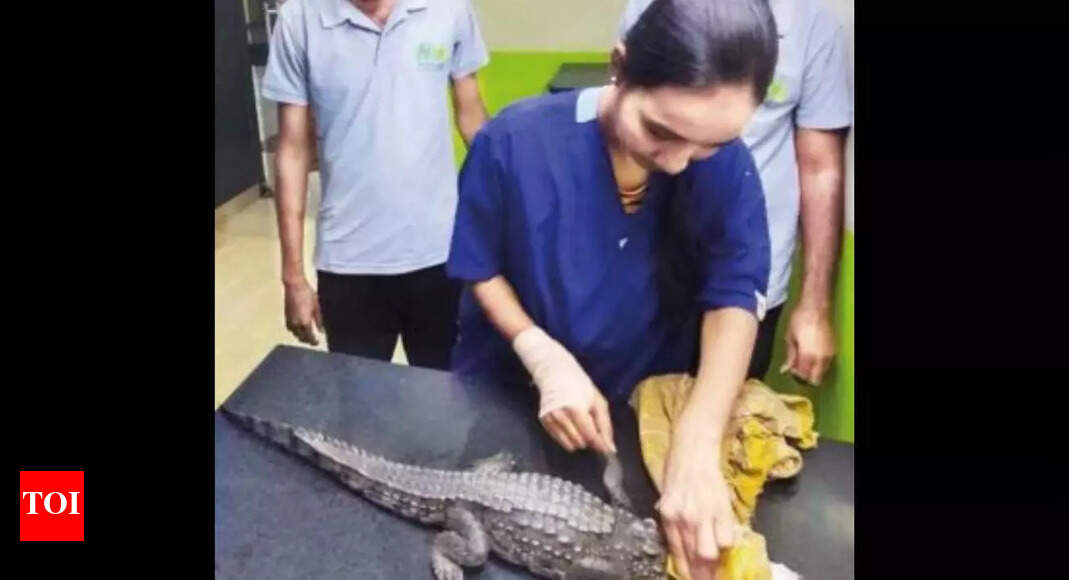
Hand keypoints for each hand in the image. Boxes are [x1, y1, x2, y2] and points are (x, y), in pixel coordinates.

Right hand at [283, 278, 323, 345]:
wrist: (294, 285)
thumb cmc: (307, 294)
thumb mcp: (316, 307)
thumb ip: (318, 320)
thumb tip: (321, 331)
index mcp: (305, 322)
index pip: (309, 337)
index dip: (313, 341)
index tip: (317, 343)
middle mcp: (296, 324)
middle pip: (301, 337)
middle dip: (307, 340)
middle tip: (312, 339)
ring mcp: (289, 320)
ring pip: (295, 334)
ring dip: (300, 336)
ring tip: (306, 334)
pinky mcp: (286, 316)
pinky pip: (290, 328)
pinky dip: (295, 330)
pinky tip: (299, 327)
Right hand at [511, 326, 615, 453]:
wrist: (554, 372)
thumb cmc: (580, 385)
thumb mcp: (598, 401)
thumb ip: (605, 425)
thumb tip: (610, 448)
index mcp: (576, 409)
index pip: (590, 436)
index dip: (600, 444)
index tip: (606, 447)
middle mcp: (561, 417)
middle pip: (580, 442)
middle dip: (589, 440)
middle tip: (592, 428)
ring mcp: (550, 420)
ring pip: (570, 445)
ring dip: (579, 440)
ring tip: (581, 426)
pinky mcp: (544, 422)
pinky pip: (559, 441)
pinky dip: (568, 438)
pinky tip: (571, 426)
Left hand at [657, 420, 738, 579]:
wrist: (694, 448)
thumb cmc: (678, 470)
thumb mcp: (666, 496)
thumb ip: (672, 519)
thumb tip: (679, 542)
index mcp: (667, 517)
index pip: (678, 556)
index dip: (688, 574)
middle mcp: (682, 519)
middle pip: (694, 559)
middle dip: (703, 575)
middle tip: (709, 578)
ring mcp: (702, 515)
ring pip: (710, 553)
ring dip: (715, 563)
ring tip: (718, 566)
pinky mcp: (720, 508)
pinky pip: (727, 537)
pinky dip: (727, 543)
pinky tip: (725, 541)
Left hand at [781, 305, 835, 384]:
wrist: (815, 307)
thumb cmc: (799, 320)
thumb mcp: (790, 338)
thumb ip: (789, 356)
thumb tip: (785, 370)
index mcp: (808, 356)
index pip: (804, 376)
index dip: (797, 375)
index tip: (791, 368)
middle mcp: (821, 358)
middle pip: (816, 378)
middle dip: (807, 376)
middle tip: (798, 366)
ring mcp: (830, 353)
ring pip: (823, 371)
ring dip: (814, 369)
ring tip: (804, 358)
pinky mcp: (834, 347)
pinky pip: (827, 362)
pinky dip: (819, 362)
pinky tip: (812, 353)